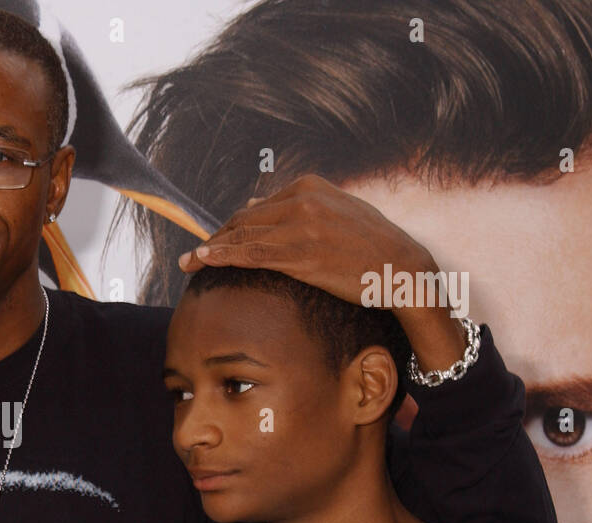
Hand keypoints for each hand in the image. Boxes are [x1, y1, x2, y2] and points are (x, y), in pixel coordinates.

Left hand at [178, 174, 464, 372]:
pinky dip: (221, 257)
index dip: (231, 227)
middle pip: (243, 220)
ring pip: (241, 236)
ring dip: (209, 250)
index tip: (214, 241)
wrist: (402, 268)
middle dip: (215, 238)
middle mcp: (302, 200)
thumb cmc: (371, 247)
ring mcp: (300, 226)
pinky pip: (250, 254)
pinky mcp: (299, 254)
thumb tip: (254, 204)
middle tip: (193, 256)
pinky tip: (202, 261)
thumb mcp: (336, 214)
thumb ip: (297, 208)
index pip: (257, 207)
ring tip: (188, 263)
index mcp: (309, 186)